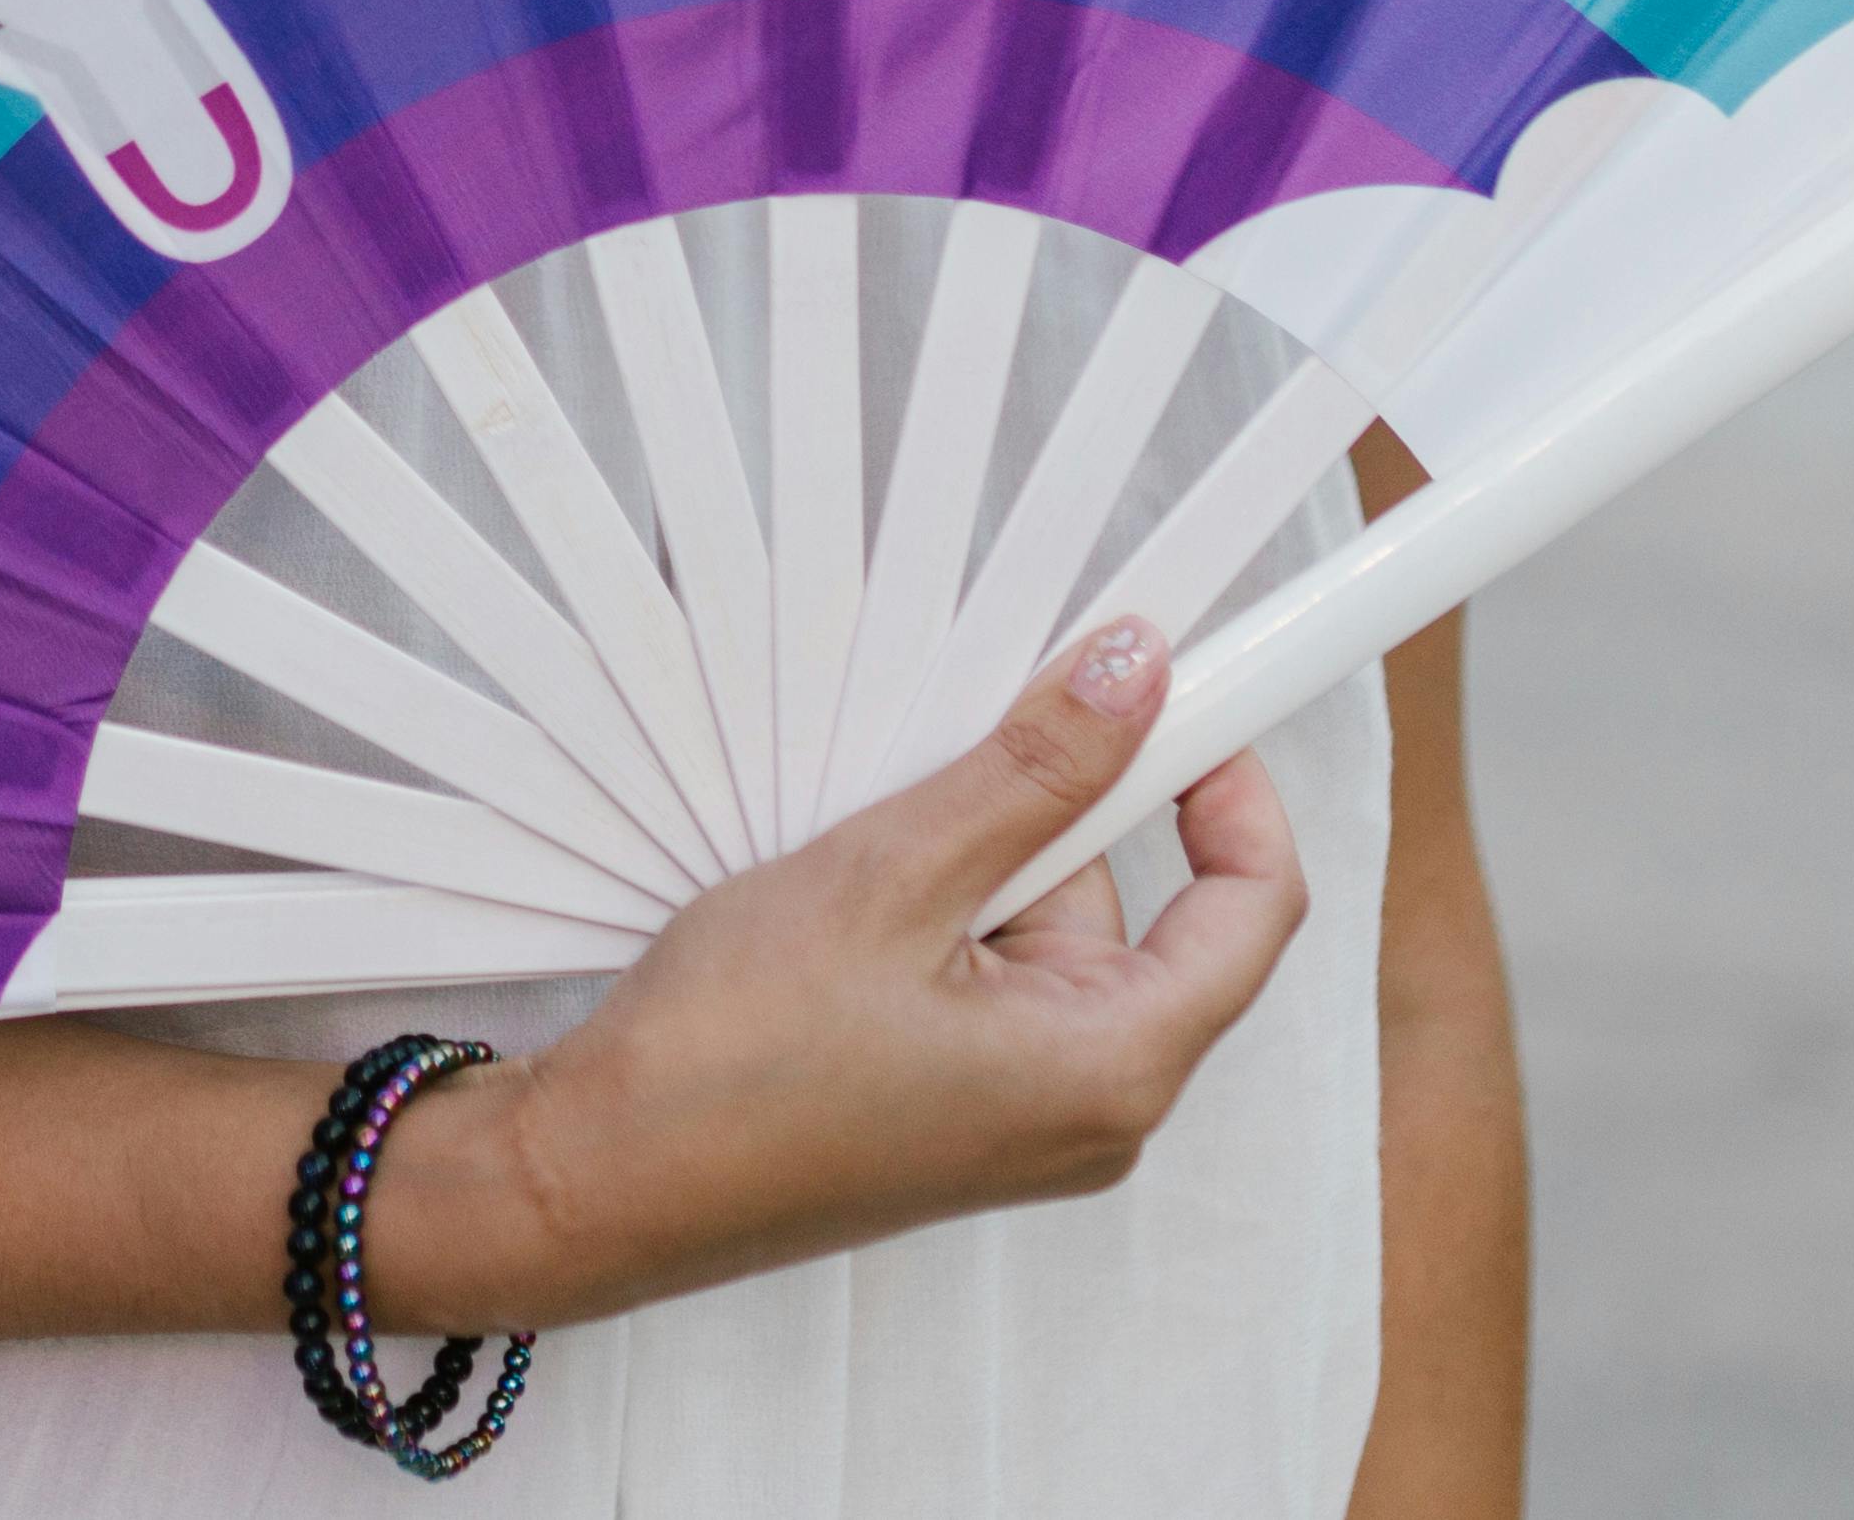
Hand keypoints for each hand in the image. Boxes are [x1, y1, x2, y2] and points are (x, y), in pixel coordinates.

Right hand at [365, 615, 1305, 1328]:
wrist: (599, 1180)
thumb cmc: (731, 1065)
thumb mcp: (891, 875)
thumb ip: (1033, 771)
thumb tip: (1137, 675)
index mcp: (1112, 1067)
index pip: (1254, 906)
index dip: (1230, 784)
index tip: (1178, 695)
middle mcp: (1089, 1109)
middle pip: (1135, 911)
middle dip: (1052, 815)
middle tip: (959, 745)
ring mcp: (1019, 1116)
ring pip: (1047, 934)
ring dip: (973, 858)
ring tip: (859, 846)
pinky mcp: (953, 1109)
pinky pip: (988, 976)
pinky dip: (937, 912)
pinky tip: (844, 897)